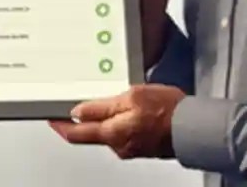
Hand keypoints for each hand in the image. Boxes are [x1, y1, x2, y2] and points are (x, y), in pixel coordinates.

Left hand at [49, 84, 186, 159]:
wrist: (195, 127)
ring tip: (108, 100)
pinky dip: (118, 121)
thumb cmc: (168, 111)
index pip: (76, 134)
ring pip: (107, 131)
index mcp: (111, 134)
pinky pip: (121, 133)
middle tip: (76, 103)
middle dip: (82, 119)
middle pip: (90, 133)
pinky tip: (127, 110)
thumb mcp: (131, 97)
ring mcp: (129, 148)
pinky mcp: (140, 145)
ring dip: (103, 118)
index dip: (60, 125)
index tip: (51, 117)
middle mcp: (118, 146)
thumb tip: (79, 111)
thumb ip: (102, 106)